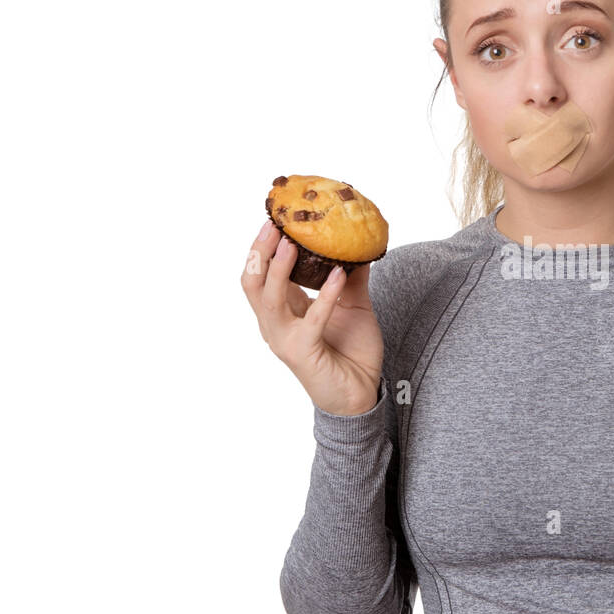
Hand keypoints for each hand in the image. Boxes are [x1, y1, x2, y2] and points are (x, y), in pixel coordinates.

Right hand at [241, 219, 382, 414]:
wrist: (360, 395)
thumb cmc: (352, 353)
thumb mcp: (354, 306)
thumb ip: (350, 278)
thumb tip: (358, 246)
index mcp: (283, 311)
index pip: (261, 274)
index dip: (263, 247)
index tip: (275, 218)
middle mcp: (275, 324)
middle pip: (252, 282)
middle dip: (259, 251)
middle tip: (273, 223)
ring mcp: (284, 339)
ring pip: (269, 298)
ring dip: (279, 268)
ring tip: (292, 242)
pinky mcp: (302, 352)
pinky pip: (312, 318)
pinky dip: (325, 294)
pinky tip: (337, 273)